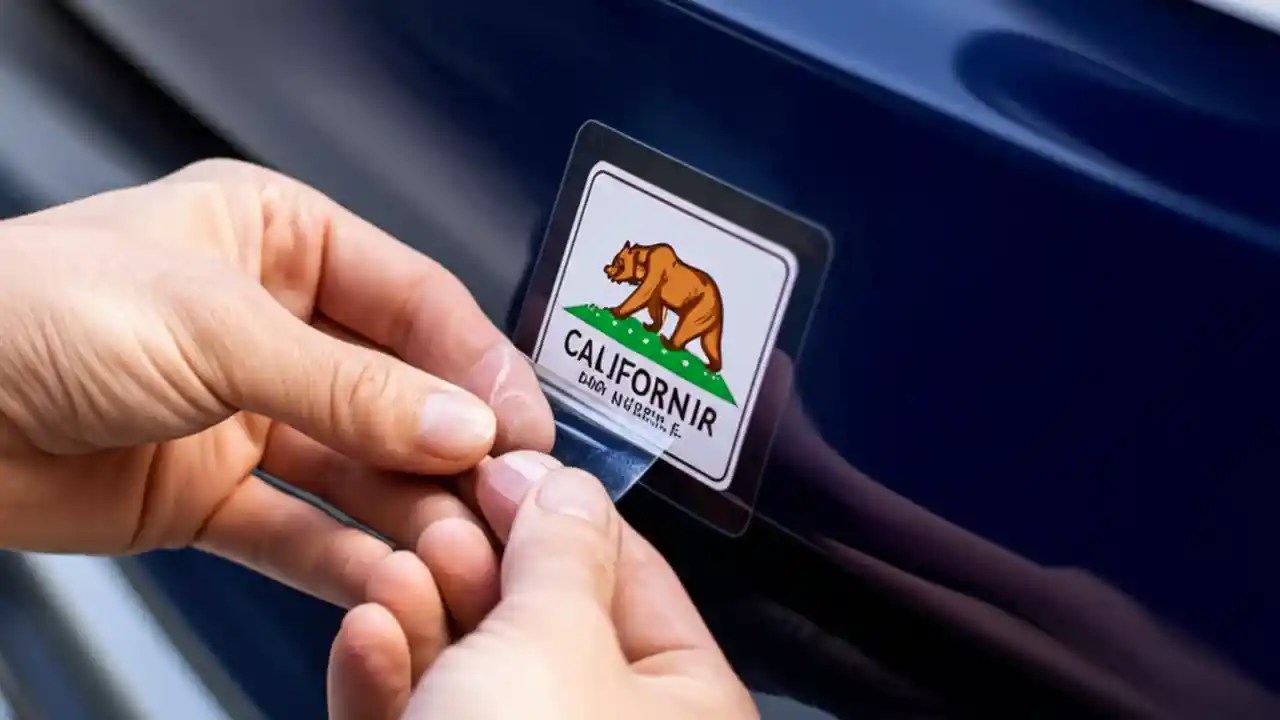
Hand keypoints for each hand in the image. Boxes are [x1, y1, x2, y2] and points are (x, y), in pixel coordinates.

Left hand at [0, 159, 552, 617]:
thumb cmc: (27, 310)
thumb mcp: (214, 326)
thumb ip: (349, 386)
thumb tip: (460, 424)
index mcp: (277, 238)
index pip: (414, 300)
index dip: (476, 363)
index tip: (524, 423)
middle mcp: (270, 323)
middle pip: (397, 390)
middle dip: (452, 448)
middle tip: (507, 497)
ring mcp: (243, 411)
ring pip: (357, 468)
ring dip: (411, 513)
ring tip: (460, 551)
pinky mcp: (209, 492)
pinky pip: (298, 529)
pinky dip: (346, 559)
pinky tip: (392, 579)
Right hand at [328, 452, 757, 719]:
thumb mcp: (554, 645)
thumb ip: (560, 554)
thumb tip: (565, 485)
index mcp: (683, 707)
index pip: (633, 576)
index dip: (566, 508)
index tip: (504, 458)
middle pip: (544, 618)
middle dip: (485, 557)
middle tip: (440, 504)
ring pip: (472, 671)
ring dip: (429, 611)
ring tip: (400, 565)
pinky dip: (390, 677)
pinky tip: (368, 633)